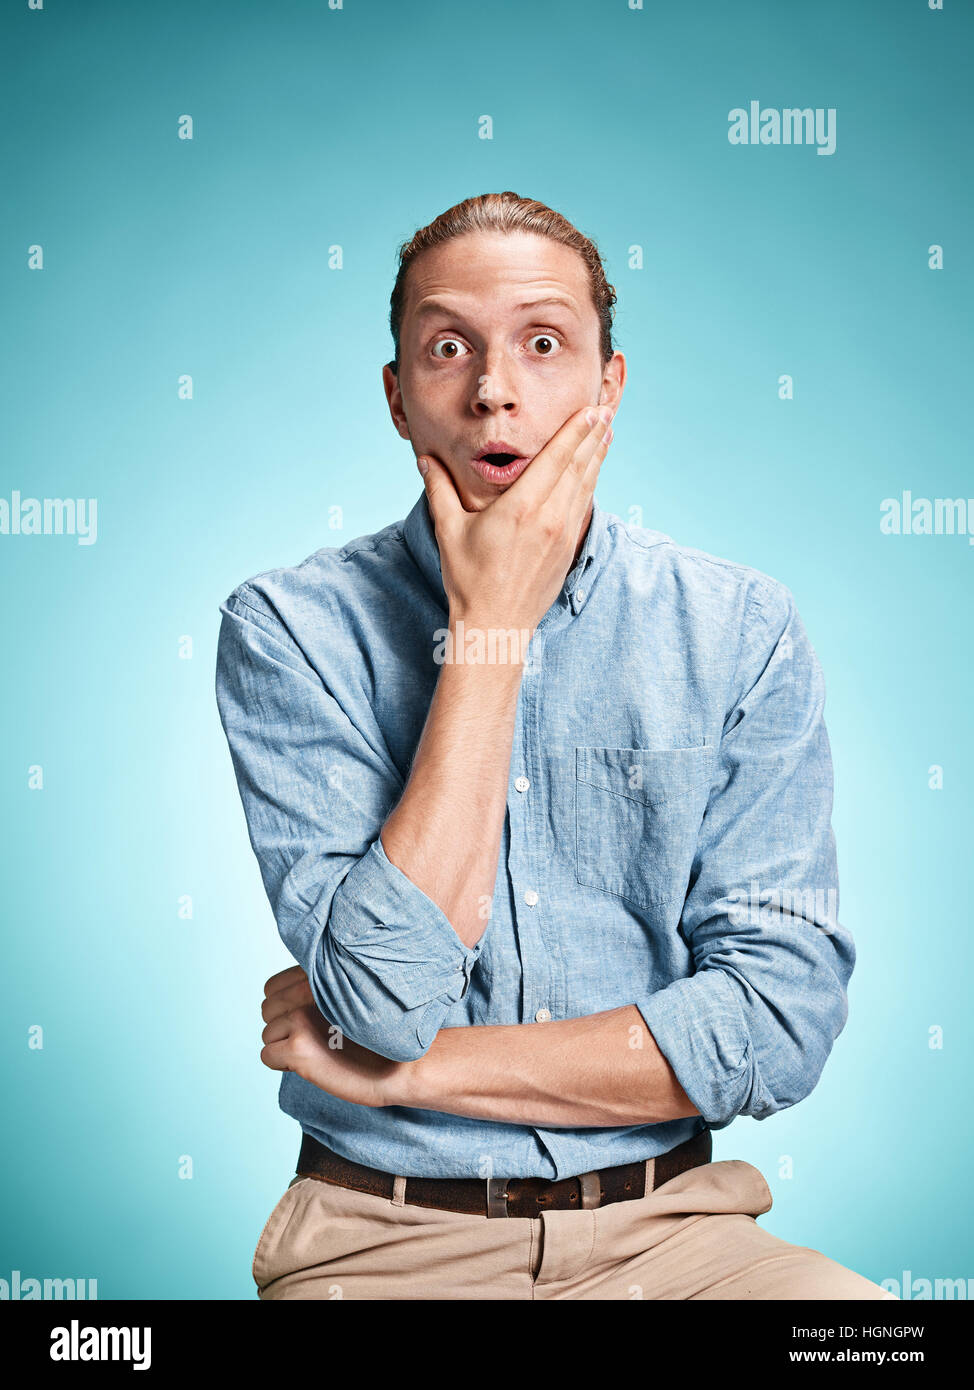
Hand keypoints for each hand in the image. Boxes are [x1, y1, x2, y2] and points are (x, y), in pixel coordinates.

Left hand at [259, 965, 404, 1107]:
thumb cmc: (385, 1031)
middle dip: (284, 1027)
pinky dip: (283, 1064)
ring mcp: (301, 1019)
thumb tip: (292, 1001)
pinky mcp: (297, 1047)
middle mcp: (307, 991)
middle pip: (267, 1010)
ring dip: (285, 1046)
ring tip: (318, 1050)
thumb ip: (325, 988)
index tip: (310, 1020)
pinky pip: (267, 1056)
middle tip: (316, 1038)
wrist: (407, 1062)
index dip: (286, 1007)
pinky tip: (310, 1064)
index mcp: (320, 975)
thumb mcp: (355, 994)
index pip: (272, 987)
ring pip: (267, 1034)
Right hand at [418, 404, 613, 632]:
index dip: (576, 431)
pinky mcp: (568, 549)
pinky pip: (584, 507)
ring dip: (597, 457)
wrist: (495, 625)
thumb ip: (439, 489)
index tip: (591, 410)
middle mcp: (549, 518)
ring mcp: (563, 534)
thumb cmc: (469, 580)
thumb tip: (424, 459)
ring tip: (607, 434)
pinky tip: (594, 473)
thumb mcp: (448, 530)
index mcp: (522, 508)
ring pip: (586, 485)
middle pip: (579, 466)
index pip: (557, 458)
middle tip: (608, 410)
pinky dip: (591, 484)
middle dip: (594, 436)